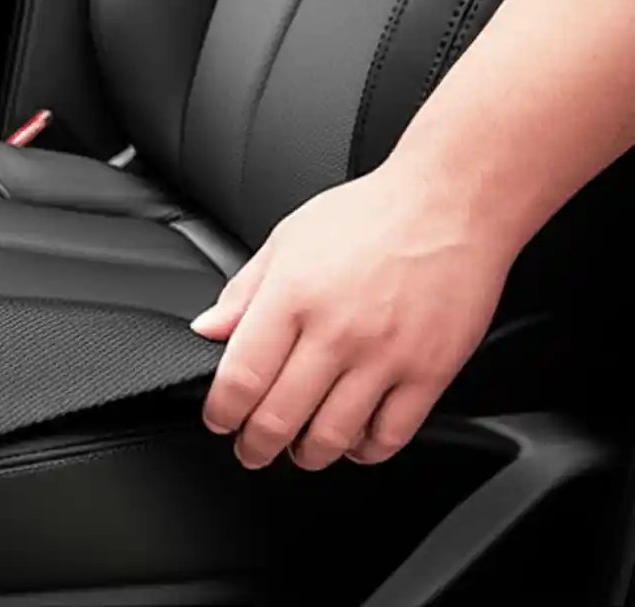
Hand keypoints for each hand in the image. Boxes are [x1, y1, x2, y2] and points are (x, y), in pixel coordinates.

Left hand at [192, 165, 517, 470]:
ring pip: (332, 437)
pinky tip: (354, 441)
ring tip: (299, 449)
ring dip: (306, 455)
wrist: (451, 204)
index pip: (241, 378)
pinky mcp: (430, 371)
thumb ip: (244, 291)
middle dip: (255, 446)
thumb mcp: (288, 238)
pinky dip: (364, 450)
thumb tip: (207, 330)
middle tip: (251, 450)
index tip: (220, 422)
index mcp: (292, 297)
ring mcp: (385, 356)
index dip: (222, 414)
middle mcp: (336, 331)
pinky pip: (390, 435)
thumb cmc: (370, 215)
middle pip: (279, 418)